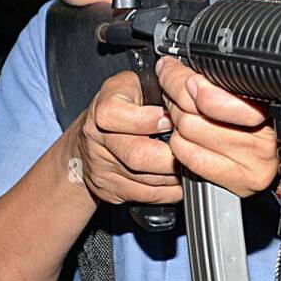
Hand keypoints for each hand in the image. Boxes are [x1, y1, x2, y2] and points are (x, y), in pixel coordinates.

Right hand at [70, 69, 181, 205]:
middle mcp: (99, 140)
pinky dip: (171, 190)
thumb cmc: (120, 107)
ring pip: (146, 181)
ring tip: (194, 165)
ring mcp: (103, 168)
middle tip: (194, 149)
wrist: (86, 143)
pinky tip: (182, 180)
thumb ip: (156, 85)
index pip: (115, 115)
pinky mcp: (112, 190)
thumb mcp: (132, 84)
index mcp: (104, 109)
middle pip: (136, 155)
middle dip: (171, 156)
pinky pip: (147, 195)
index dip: (147, 120)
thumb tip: (188, 86)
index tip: (170, 119)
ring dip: (176, 175)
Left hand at [154, 0, 280, 197]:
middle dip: (177, 91)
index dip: (187, 76)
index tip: (175, 64)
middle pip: (194, 110)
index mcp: (275, 105)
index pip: (215, 91)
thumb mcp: (275, 68)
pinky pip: (188, 157)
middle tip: (172, 78)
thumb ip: (264, 30)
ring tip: (184, 106)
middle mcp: (266, 138)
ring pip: (188, 132)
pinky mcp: (238, 182)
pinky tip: (191, 134)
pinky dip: (182, 145)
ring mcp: (253, 164)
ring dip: (177, 117)